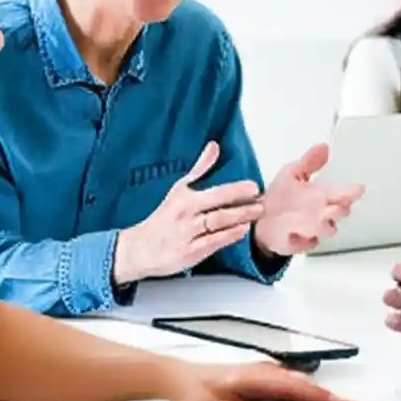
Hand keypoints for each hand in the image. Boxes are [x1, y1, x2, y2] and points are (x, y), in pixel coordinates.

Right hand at [114, 142, 263, 282]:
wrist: (140, 248)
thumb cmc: (163, 218)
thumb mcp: (179, 190)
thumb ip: (200, 169)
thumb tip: (215, 147)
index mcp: (184, 199)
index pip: (213, 192)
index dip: (234, 190)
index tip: (253, 186)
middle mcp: (186, 216)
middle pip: (217, 209)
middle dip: (241, 205)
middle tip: (260, 201)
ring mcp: (188, 236)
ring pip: (216, 226)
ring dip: (238, 219)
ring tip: (255, 213)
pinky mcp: (190, 253)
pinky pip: (212, 243)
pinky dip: (229, 236)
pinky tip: (242, 231)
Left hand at [177, 361, 364, 400]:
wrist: (170, 376)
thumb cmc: (188, 390)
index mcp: (250, 376)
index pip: (296, 387)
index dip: (321, 397)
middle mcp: (257, 370)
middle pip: (303, 382)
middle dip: (330, 395)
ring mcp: (257, 371)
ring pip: (297, 380)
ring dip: (319, 392)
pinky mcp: (254, 376)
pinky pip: (288, 381)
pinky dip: (305, 389)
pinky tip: (310, 396)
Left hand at [254, 143, 364, 255]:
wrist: (261, 218)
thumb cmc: (280, 197)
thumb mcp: (292, 173)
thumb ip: (309, 162)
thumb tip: (323, 146)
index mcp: (323, 196)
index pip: (344, 195)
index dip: (352, 192)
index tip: (357, 189)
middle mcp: (322, 214)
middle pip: (340, 213)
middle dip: (339, 209)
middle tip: (333, 204)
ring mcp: (313, 230)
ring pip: (328, 230)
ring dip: (323, 224)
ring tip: (316, 218)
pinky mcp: (301, 244)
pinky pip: (308, 243)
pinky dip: (303, 240)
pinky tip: (293, 232)